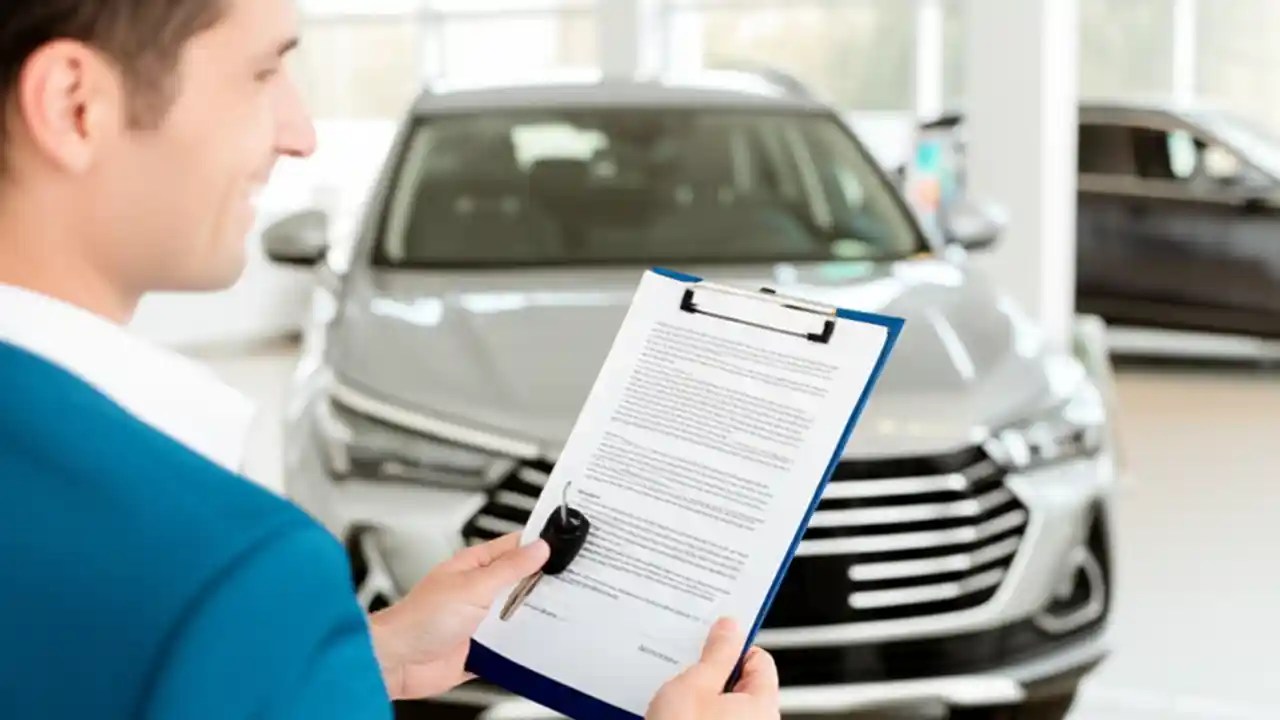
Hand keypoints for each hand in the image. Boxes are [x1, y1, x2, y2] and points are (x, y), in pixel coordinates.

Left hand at [368, 533, 548, 699]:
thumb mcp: (474, 586)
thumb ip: (509, 569)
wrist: (397, 662)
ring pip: (517, 616)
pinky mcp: (479, 650)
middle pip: (519, 583)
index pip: (513, 548)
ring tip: (559, 616)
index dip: (538, 545)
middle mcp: (477, 592)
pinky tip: (535, 647)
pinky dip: (521, 648)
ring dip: (532, 619)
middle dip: (541, 585)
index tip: (565, 546)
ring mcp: (478, 621)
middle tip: (570, 584)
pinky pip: (509, 647)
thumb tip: (537, 548)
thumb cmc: (419, 619)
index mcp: (474, 567)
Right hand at [647, 618, 779, 719]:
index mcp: (763, 705)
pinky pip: (709, 718)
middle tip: (685, 672)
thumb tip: (730, 626)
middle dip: (710, 673)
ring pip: (720, 704)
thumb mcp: (695, 685)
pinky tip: (670, 716)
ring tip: (673, 699)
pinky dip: (692, 715)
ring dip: (697, 697)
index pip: (758, 658)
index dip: (732, 646)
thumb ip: (717, 653)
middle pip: (739, 681)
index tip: (707, 642)